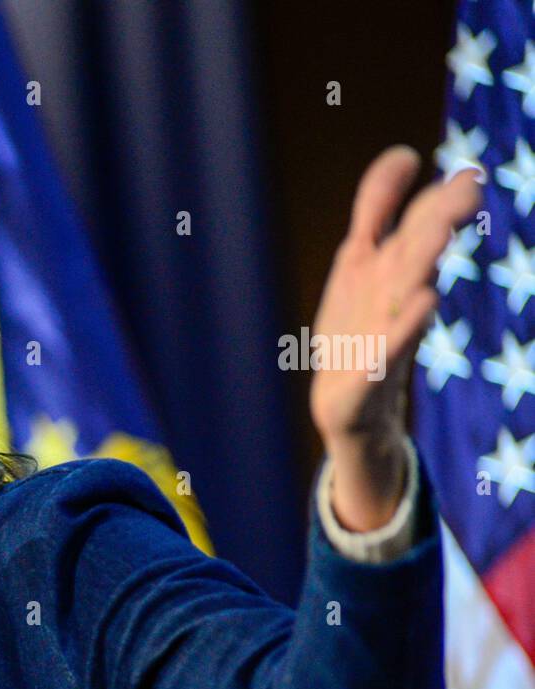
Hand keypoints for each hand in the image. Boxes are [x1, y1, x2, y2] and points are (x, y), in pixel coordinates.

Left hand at [309, 145, 482, 529]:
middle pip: (417, 248)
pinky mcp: (373, 367)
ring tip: (443, 230)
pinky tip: (425, 300)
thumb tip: (405, 153)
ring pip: (408, 288)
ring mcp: (386, 327)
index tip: (419, 161)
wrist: (348, 406)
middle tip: (469, 186)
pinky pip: (393, 342)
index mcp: (390, 264)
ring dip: (425, 259)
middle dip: (439, 218)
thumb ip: (377, 209)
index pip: (412, 219)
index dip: (414, 191)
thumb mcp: (359, 261)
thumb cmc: (359, 325)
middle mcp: (394, 291)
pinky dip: (408, 322)